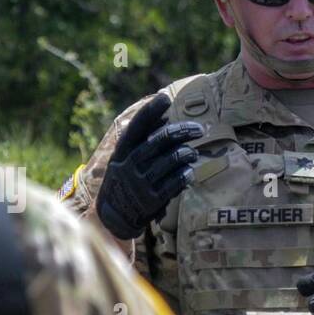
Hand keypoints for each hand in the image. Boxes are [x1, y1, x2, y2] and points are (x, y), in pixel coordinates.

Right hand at [95, 93, 203, 239]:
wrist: (114, 216)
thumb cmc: (124, 179)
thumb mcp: (123, 159)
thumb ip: (141, 140)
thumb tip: (165, 118)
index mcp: (122, 152)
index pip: (137, 126)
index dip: (151, 111)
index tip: (166, 98)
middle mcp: (130, 165)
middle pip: (161, 140)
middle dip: (183, 130)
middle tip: (200, 129)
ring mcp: (141, 183)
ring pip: (172, 159)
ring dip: (188, 153)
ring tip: (193, 153)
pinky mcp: (152, 201)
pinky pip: (176, 182)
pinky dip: (186, 174)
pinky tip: (190, 172)